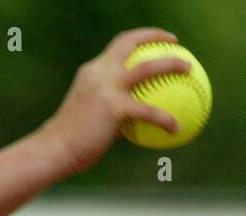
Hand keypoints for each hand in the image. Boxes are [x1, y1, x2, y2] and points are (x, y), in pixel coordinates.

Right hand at [38, 28, 193, 176]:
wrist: (56, 148)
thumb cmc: (73, 141)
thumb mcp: (93, 120)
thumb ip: (113, 115)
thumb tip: (133, 126)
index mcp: (93, 72)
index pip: (118, 46)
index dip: (140, 39)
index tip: (158, 41)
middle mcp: (99, 73)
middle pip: (129, 43)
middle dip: (154, 36)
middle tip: (176, 43)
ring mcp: (106, 88)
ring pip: (146, 68)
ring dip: (170, 63)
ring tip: (189, 68)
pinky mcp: (113, 108)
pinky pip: (147, 111)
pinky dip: (165, 119)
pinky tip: (177, 128)